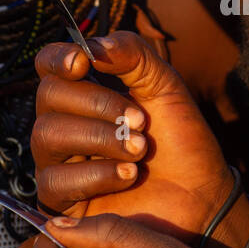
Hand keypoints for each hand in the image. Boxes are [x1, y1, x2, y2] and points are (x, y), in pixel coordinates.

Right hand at [31, 32, 234, 237]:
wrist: (201, 194)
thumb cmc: (181, 140)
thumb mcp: (165, 86)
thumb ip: (133, 55)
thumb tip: (93, 45)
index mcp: (83, 95)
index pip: (48, 66)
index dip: (58, 58)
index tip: (84, 61)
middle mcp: (64, 126)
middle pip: (48, 96)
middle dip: (97, 103)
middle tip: (139, 120)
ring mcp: (59, 163)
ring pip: (47, 135)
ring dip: (99, 137)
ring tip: (140, 149)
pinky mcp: (61, 202)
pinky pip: (54, 181)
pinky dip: (96, 174)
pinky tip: (130, 174)